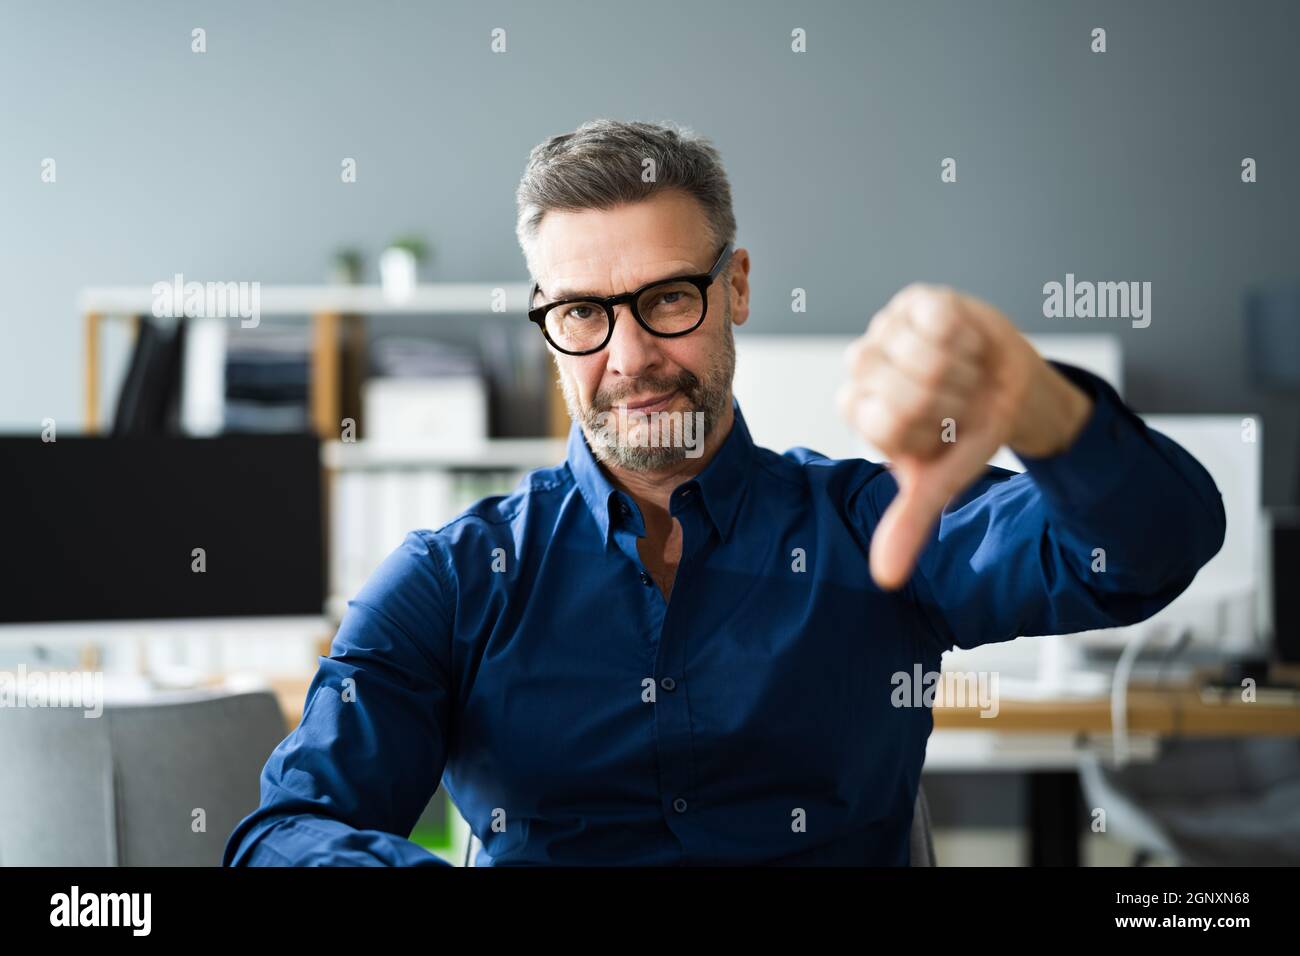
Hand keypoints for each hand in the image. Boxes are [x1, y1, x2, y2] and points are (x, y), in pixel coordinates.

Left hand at [836, 284, 1092, 590]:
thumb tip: (885, 578)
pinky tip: (964, 341)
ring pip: (928, 358)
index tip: (943, 430)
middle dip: (954, 405)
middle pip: (910, 393)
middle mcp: (862, 367)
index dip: (932, 431)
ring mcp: (886, 329)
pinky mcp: (915, 301)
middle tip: (959, 401)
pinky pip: (940, 321)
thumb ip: (909, 523)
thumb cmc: (967, 434)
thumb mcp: (942, 482)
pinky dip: (967, 337)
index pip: (889, 425)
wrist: (1009, 390)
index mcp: (859, 410)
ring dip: (964, 372)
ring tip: (964, 372)